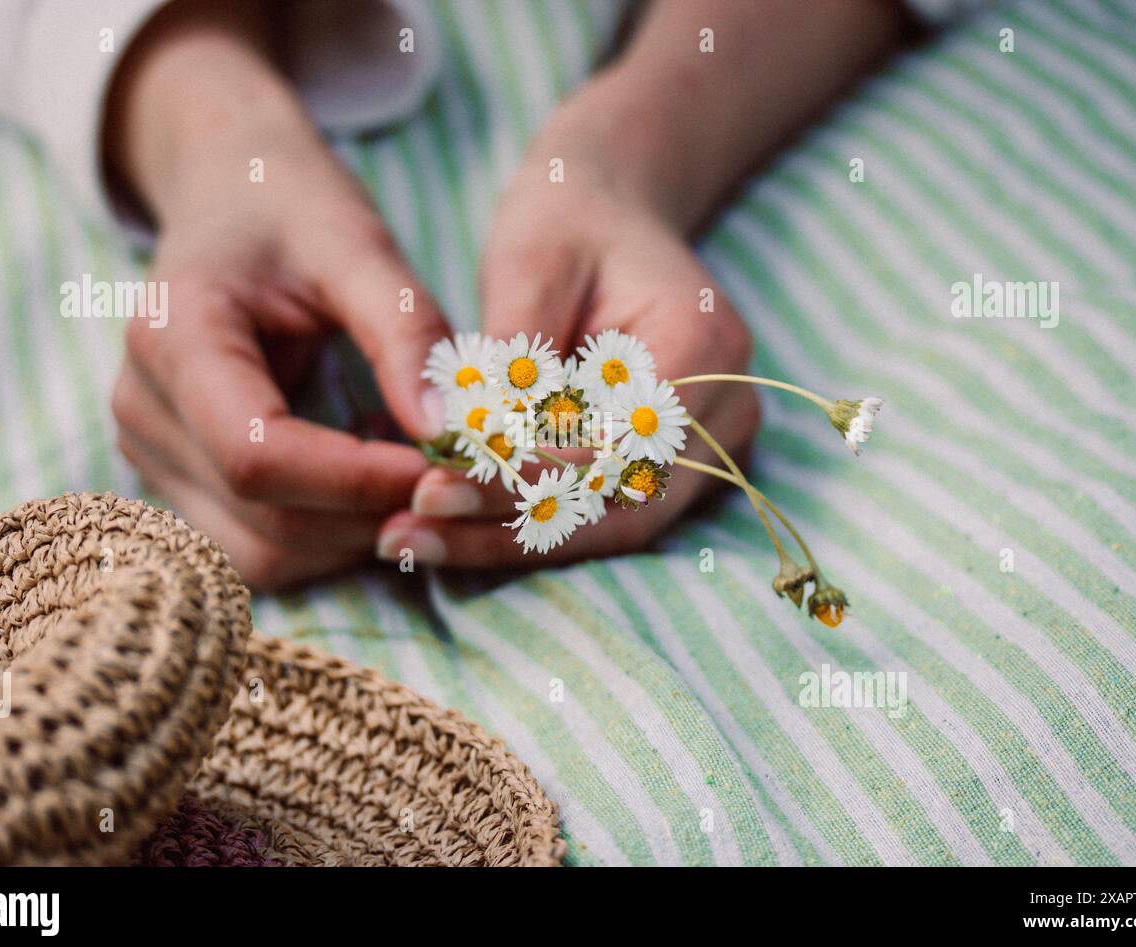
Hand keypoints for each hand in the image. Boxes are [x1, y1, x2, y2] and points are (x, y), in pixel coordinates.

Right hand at [108, 5, 448, 587]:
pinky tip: (371, 489)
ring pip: (259, 555)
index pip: (257, 454)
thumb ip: (405, 334)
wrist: (227, 196)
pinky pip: (254, 549)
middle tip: (449, 482)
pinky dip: (326, 538)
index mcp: (173, 336)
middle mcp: (142, 407)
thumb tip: (448, 432)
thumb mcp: (359, 245)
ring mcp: (147, 453)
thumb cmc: (293, 208)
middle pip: (262, 520)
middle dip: (368, 516)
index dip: (356, 480)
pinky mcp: (173, 479)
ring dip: (352, 539)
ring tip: (413, 482)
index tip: (441, 467)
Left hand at [375, 82, 757, 567]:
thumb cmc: (569, 220)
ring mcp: (713, 448)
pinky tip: (447, 531)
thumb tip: (465, 439)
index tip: (436, 484)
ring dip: (510, 541)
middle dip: (509, 524)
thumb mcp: (529, 260)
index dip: (529, 475)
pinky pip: (603, 519)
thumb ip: (510, 353)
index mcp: (703, 344)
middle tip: (409, 531)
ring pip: (611, 527)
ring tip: (412, 540)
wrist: (609, 215)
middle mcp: (726, 409)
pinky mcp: (677, 471)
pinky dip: (527, 528)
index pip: (617, 444)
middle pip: (621, 504)